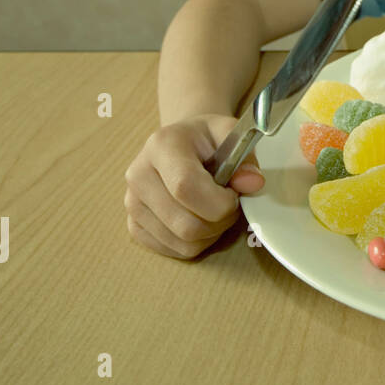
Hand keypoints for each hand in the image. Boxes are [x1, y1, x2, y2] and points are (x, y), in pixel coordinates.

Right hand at [124, 114, 265, 258]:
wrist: (180, 142)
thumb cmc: (206, 140)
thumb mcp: (231, 134)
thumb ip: (246, 157)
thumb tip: (253, 183)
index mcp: (161, 146)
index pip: (185, 187)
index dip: (218, 202)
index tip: (234, 195)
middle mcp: (138, 175)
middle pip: (186, 224)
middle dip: (220, 221)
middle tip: (228, 204)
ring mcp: (132, 203)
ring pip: (183, 243)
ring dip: (211, 233)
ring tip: (214, 209)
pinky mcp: (134, 226)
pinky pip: (174, 251)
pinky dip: (196, 242)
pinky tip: (199, 218)